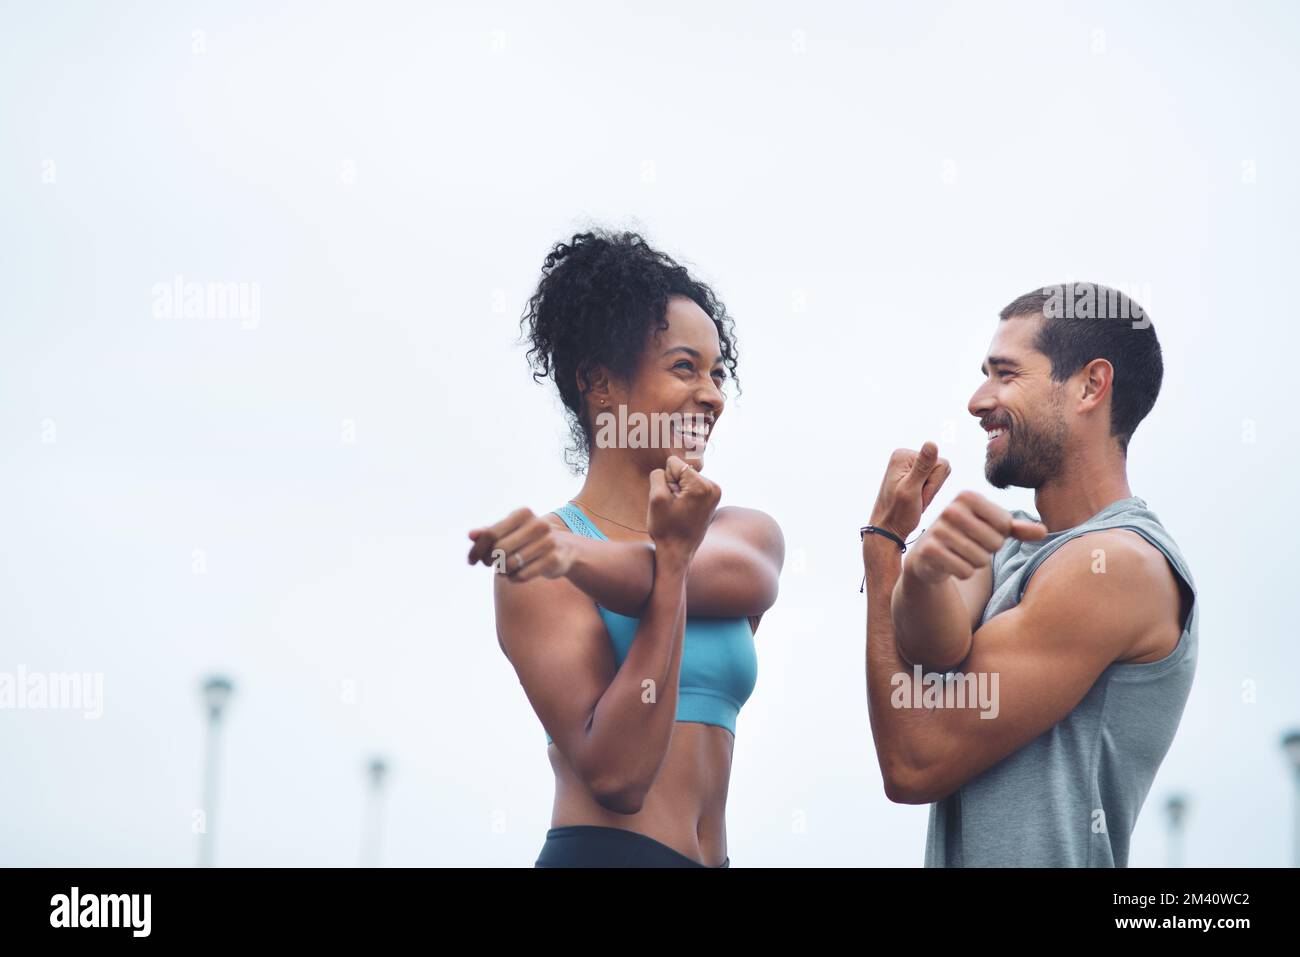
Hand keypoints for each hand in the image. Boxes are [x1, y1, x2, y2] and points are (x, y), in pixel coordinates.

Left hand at [466, 508, 575, 582]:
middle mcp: (537, 525)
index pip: (491, 534)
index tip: (471, 561)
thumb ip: (489, 533)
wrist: (565, 549)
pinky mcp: (553, 560)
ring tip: (504, 569)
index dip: (477, 550)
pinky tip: (514, 575)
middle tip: (490, 564)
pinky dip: (513, 578)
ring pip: (510, 564)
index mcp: (523, 514)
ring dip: (502, 571)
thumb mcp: (510, 531)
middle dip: (490, 561)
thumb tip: (470, 535)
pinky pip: (521, 575)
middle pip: (499, 549)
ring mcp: (547, 542)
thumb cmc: (529, 539)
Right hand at [647, 455, 720, 560]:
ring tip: (679, 511)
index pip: (674, 463)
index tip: (670, 500)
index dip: (665, 480)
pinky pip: (692, 486)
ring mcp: (716, 493)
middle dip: (674, 485)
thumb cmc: (666, 528)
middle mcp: (714, 486)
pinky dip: (685, 496)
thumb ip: (659, 475)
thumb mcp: (656, 498)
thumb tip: (669, 469)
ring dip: (679, 492)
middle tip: (674, 508)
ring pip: (686, 478)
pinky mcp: (713, 498)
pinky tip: (684, 512)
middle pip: (681, 470)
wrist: (678, 552)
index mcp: (702, 485)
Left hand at [869, 442, 951, 540]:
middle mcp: (906, 456)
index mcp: (903, 455)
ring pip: (940, 476)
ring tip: (916, 501)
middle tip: (916, 500)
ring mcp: (910, 466)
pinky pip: (935, 482)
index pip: (941, 463)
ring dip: (931, 492)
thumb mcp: (911, 490)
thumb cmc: (897, 514)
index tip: (917, 497)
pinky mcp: (914, 475)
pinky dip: (929, 494)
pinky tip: (917, 501)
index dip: (934, 484)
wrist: (888, 530)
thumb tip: (931, 443)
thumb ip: (922, 467)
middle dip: (932, 488)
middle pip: (941, 467)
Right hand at [906, 490, 1047, 584]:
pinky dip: (964, 572)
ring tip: (962, 554)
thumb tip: (1044, 531)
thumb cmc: (967, 535)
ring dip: (976, 562)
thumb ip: (1018, 528)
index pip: (1004, 524)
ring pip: (980, 559)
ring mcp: (938, 530)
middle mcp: (950, 510)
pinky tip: (953, 563)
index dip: (999, 534)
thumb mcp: (992, 528)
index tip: (983, 532)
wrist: (930, 553)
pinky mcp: (931, 551)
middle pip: (994, 542)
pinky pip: (965, 571)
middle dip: (988, 550)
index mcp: (967, 496)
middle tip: (972, 545)